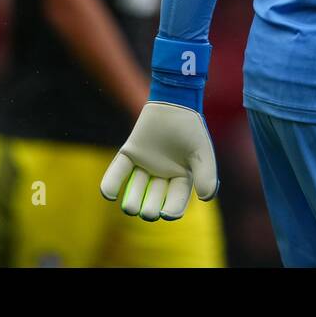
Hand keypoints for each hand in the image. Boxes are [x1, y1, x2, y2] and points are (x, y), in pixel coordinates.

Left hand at [100, 101, 217, 220]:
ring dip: (131, 203)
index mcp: (181, 179)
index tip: (166, 213)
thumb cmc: (191, 129)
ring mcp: (144, 166)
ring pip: (133, 193)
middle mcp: (161, 176)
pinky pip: (116, 173)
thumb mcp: (202, 152)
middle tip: (148, 210)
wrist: (174, 103)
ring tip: (131, 206)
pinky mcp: (129, 154)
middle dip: (149, 209)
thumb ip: (206, 174)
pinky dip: (109, 185)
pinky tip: (109, 195)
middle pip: (152, 203)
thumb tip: (206, 198)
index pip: (175, 203)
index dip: (171, 212)